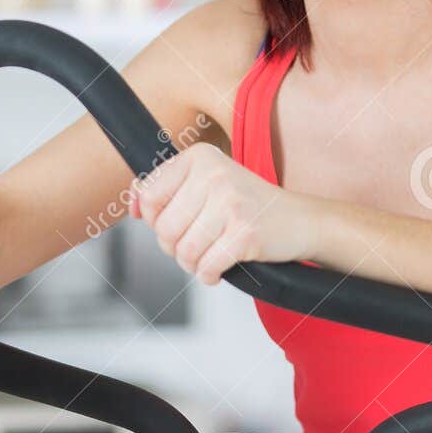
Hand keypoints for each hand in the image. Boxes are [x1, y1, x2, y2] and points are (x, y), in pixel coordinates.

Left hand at [129, 142, 314, 283]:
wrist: (299, 220)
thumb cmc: (249, 205)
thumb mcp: (207, 184)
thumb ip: (166, 189)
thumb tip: (132, 204)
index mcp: (199, 157)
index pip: (149, 196)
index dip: (156, 221)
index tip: (177, 224)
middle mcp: (214, 174)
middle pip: (165, 229)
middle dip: (175, 247)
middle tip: (198, 244)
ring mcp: (231, 203)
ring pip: (184, 251)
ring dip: (193, 264)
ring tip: (209, 256)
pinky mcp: (245, 233)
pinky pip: (206, 266)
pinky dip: (209, 275)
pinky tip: (220, 267)